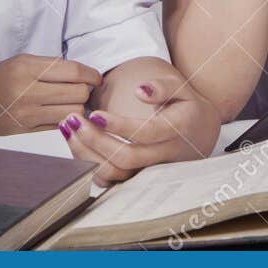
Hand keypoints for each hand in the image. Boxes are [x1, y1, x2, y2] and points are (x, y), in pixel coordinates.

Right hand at [0, 55, 102, 133]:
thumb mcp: (19, 62)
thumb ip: (50, 67)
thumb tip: (83, 75)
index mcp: (26, 67)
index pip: (74, 71)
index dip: (91, 75)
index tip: (96, 77)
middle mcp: (27, 91)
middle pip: (78, 93)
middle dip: (86, 91)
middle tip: (83, 89)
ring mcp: (25, 114)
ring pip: (72, 112)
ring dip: (77, 108)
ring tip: (70, 102)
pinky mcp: (23, 131)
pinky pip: (57, 127)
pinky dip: (64, 121)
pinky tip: (58, 114)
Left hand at [62, 59, 220, 184]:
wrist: (199, 134)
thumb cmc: (185, 107)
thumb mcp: (182, 89)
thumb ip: (163, 87)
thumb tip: (140, 90)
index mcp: (177, 130)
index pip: (146, 133)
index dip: (119, 126)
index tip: (94, 114)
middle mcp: (164, 156)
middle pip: (126, 159)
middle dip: (95, 141)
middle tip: (73, 119)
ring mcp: (150, 171)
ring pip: (115, 174)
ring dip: (86, 155)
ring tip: (69, 129)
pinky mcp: (138, 179)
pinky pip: (110, 180)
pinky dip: (88, 165)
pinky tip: (76, 143)